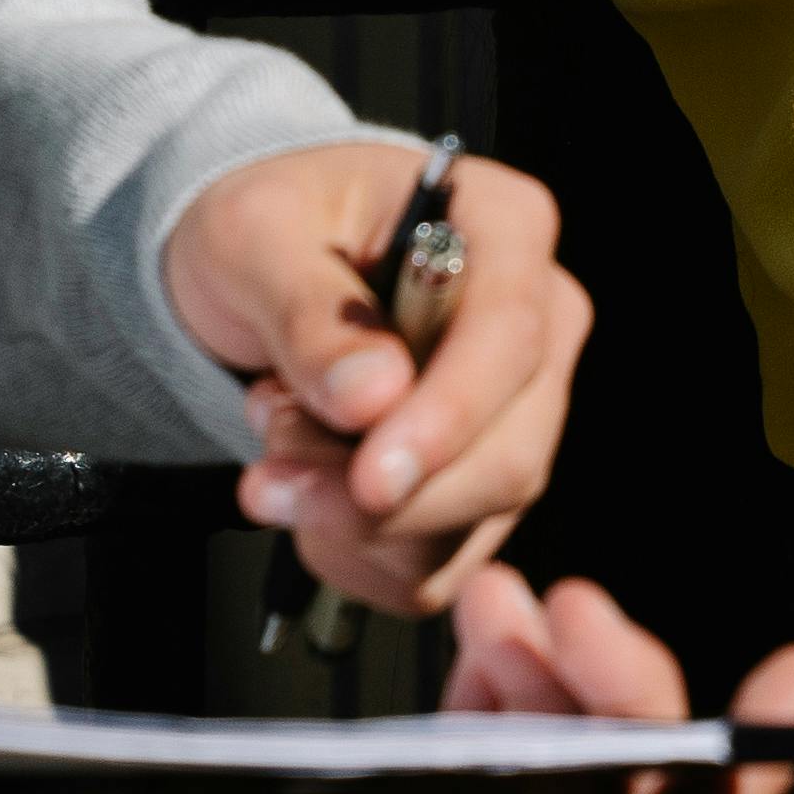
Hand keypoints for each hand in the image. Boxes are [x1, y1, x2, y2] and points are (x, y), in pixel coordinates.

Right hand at [150, 572, 793, 793]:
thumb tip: (604, 790)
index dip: (737, 778)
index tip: (792, 678)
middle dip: (620, 689)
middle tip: (564, 593)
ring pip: (557, 770)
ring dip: (557, 675)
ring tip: (500, 597)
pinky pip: (492, 760)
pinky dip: (503, 684)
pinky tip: (474, 629)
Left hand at [162, 143, 592, 618]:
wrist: (258, 269)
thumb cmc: (270, 227)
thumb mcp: (253, 236)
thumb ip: (308, 311)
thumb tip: (372, 397)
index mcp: (506, 227)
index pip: (510, 338)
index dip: (448, 417)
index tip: (371, 478)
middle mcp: (540, 323)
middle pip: (507, 455)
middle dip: (380, 500)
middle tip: (266, 480)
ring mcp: (522, 411)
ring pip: (471, 524)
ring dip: (350, 524)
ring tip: (277, 442)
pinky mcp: (486, 483)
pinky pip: (438, 566)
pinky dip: (355, 556)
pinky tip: (305, 492)